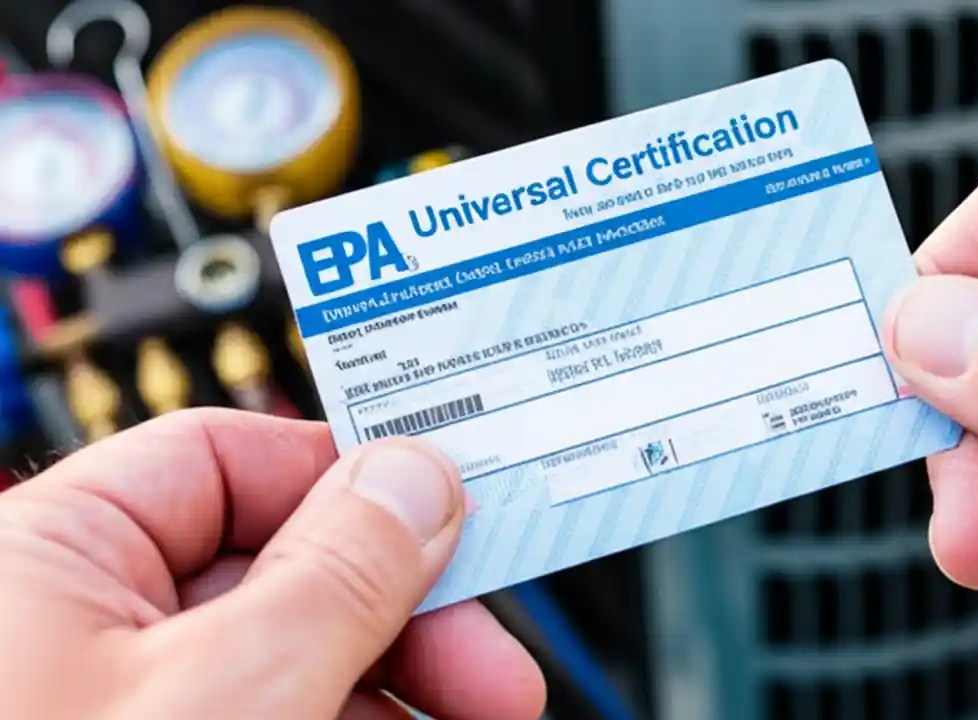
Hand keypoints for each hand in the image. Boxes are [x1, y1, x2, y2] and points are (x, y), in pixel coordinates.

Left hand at [0, 408, 545, 718]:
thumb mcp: (233, 693)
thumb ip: (338, 575)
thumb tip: (417, 479)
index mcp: (50, 557)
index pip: (229, 456)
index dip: (360, 480)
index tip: (459, 512)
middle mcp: (72, 623)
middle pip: (279, 569)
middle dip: (406, 615)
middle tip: (493, 668)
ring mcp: (113, 701)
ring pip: (284, 657)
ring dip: (393, 680)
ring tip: (473, 712)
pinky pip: (265, 714)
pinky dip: (349, 719)